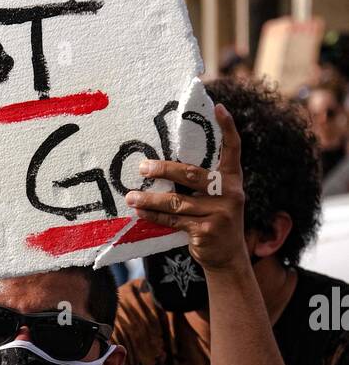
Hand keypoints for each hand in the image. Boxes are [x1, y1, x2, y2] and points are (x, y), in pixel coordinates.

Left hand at [124, 104, 245, 272]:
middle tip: (143, 167)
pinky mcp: (206, 230)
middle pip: (192, 174)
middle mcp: (230, 192)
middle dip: (164, 169)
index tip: (217, 107)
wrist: (227, 257)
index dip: (227, 126)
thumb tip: (165, 164)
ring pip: (178, 201)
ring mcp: (220, 212)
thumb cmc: (215, 220)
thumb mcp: (217, 198)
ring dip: (150, 198)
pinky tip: (140, 212)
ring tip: (131, 196)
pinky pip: (174, 220)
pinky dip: (155, 216)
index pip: (233, 148)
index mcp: (233, 178)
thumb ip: (203, 182)